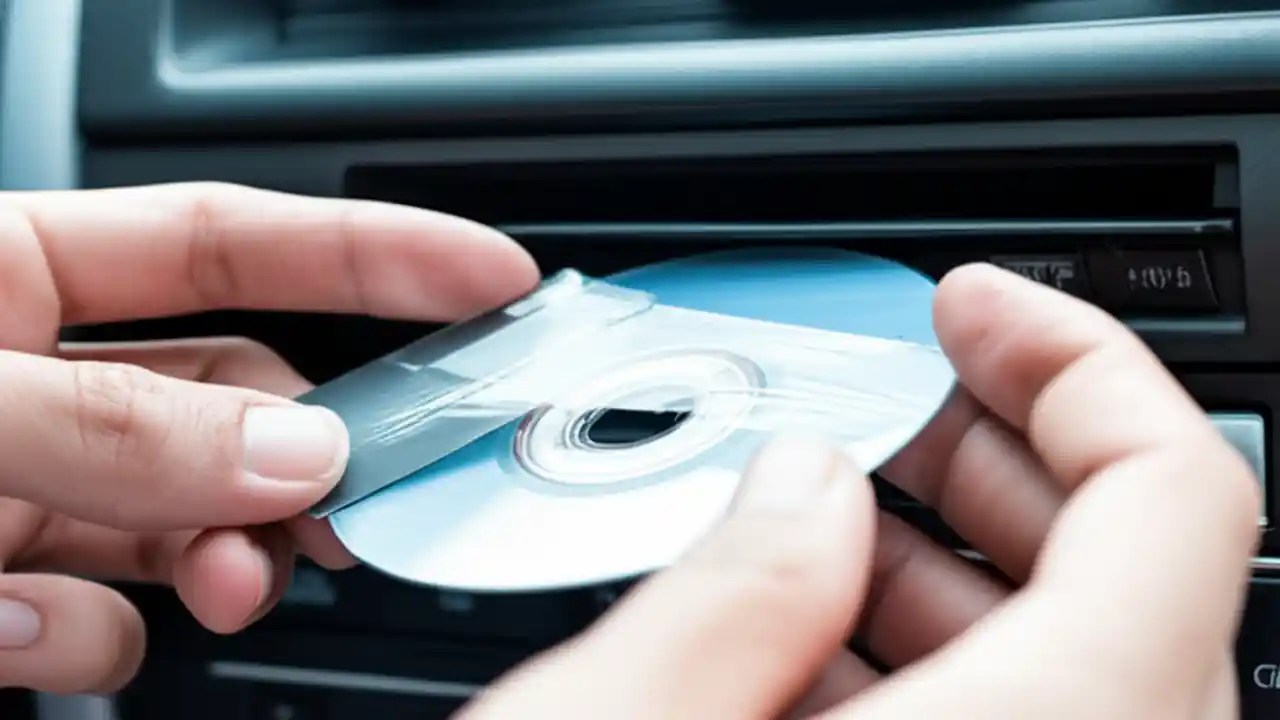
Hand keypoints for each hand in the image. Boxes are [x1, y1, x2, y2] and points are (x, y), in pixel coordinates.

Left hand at [0, 183, 538, 693]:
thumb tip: (294, 453)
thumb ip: (117, 427)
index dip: (368, 253)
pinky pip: (99, 620)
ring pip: (189, 520)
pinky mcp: (5, 590)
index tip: (487, 279)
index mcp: (8, 277)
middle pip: (234, 404)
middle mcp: (29, 382)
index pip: (227, 242)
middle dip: (308, 458)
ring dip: (226, 563)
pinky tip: (19, 637)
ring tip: (223, 590)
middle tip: (353, 504)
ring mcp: (20, 489)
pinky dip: (87, 642)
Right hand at [460, 264, 1258, 718]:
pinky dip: (937, 672)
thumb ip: (726, 592)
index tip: (974, 307)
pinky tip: (803, 659)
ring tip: (816, 524)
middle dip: (996, 455)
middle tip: (878, 406)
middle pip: (1138, 573)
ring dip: (956, 570)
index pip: (1181, 498)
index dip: (1083, 360)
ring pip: (1080, 662)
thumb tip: (799, 484)